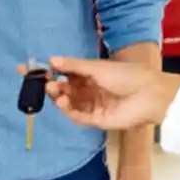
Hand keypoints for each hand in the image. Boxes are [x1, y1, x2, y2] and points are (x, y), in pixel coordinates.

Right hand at [44, 57, 179, 130]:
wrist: (149, 94)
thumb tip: (51, 59)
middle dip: (54, 86)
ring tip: (54, 92)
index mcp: (91, 74)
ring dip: (60, 98)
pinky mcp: (98, 120)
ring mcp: (94, 105)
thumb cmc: (127, 75)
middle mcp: (90, 90)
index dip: (49, 72)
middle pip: (66, 90)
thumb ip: (74, 66)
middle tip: (45, 83)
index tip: (30, 70)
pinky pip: (79, 116)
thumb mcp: (98, 67)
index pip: (65, 73)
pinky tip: (62, 103)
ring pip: (71, 103)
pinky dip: (69, 111)